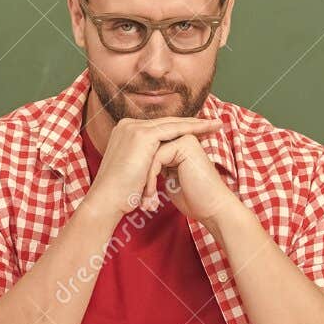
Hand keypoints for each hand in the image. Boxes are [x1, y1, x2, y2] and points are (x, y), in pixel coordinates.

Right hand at [85, 117, 220, 221]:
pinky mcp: (142, 135)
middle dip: (193, 123)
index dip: (181, 129)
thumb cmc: (121, 194)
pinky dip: (191, 129)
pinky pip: (172, 129)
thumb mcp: (134, 170)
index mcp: (126, 132)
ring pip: (172, 124)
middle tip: (215, 123)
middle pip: (167, 123)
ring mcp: (134, 128)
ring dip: (197, 124)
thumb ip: (145, 160)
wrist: (107, 200)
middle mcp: (128, 125)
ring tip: (216, 125)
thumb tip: (160, 164)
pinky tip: (205, 129)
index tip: (201, 131)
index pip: (159, 128)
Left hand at [143, 134, 241, 223]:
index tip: (136, 194)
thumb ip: (158, 166)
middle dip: (141, 175)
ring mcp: (185, 139)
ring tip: (146, 199)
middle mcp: (183, 137)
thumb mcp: (169, 179)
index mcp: (180, 143)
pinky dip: (150, 179)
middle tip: (136, 198)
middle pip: (148, 151)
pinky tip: (151, 195)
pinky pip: (156, 158)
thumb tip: (138, 163)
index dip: (141, 172)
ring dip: (145, 180)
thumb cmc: (192, 199)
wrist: (212, 209)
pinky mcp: (185, 145)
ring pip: (149, 154)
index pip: (149, 151)